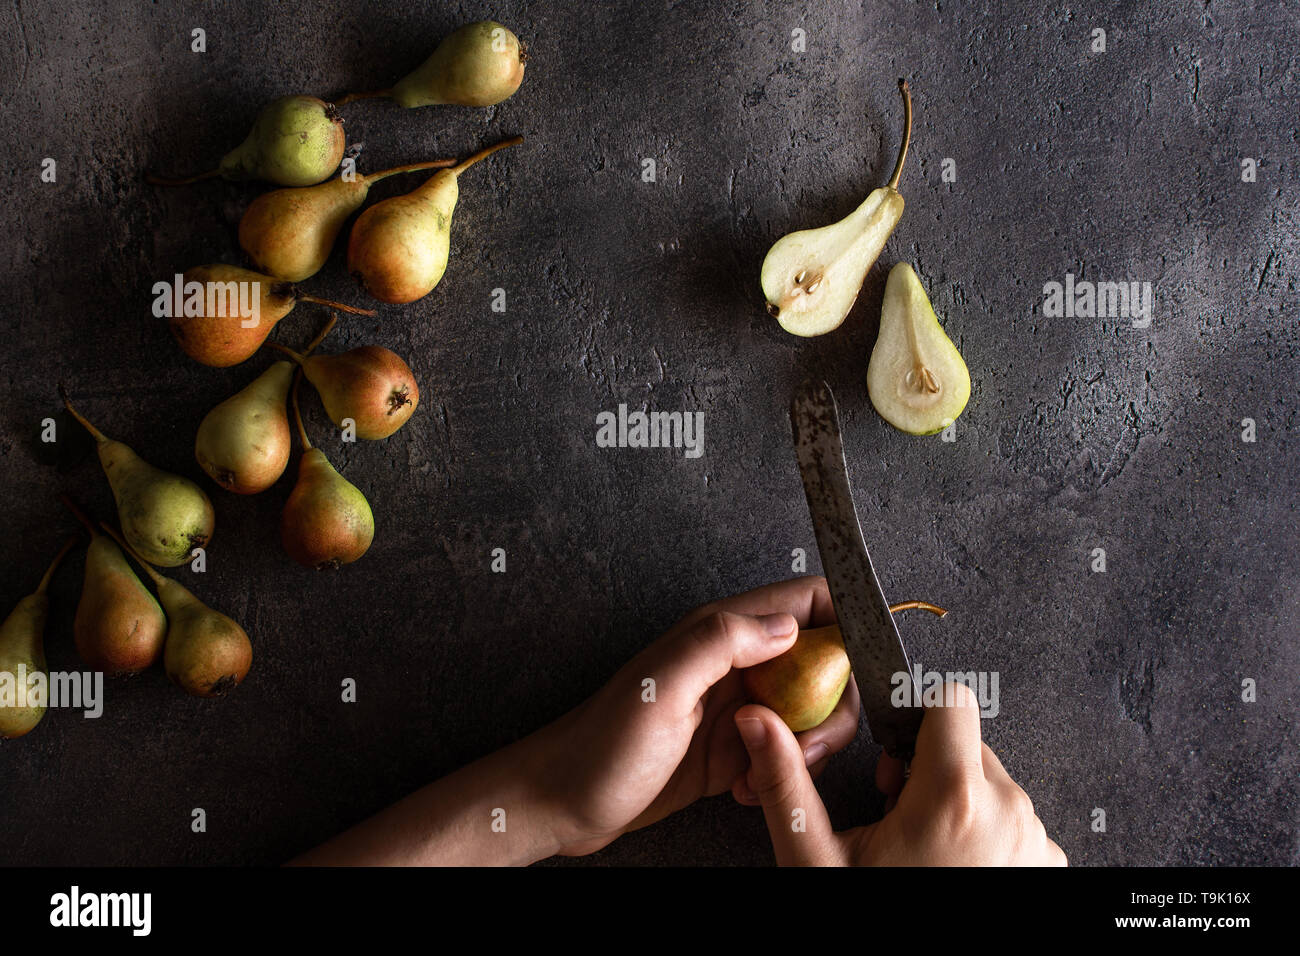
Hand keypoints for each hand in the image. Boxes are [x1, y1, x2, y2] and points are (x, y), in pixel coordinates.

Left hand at [538, 576, 859, 855]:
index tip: (858, 667)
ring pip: (812, 711)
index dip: (846, 622)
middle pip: (827, 663)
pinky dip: (783, 773)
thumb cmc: (600, 746)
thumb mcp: (661, 686)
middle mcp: (735, 663)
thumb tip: (788, 625)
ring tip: (766, 772)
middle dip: (834, 705)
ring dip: (808, 746)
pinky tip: (747, 790)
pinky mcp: (734, 749)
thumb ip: (721, 642)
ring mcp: (737, 707)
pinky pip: (786, 752)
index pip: (808, 600)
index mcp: (721, 632)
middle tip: (805, 743)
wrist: (563, 802)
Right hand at [735, 680, 1066, 865]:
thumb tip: (756, 724)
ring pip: (992, 784)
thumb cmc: (871, 925)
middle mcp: (1006, 810)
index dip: (914, 717)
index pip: (950, 700)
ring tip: (923, 848)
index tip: (893, 757)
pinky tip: (953, 866)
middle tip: (895, 814)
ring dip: (957, 802)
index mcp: (951, 796)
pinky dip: (986, 834)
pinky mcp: (1047, 864)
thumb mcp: (818, 858)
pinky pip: (1016, 823)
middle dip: (928, 767)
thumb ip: (787, 784)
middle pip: (967, 744)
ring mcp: (1033, 840)